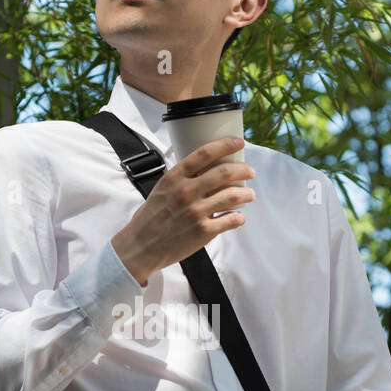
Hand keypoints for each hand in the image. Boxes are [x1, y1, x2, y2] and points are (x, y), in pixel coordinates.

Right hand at [111, 134, 255, 284]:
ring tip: (250, 194)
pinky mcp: (203, 232)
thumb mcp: (161, 190)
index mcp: (174, 178)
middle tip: (250, 172)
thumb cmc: (149, 218)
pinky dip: (239, 217)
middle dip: (243, 170)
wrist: (140, 247)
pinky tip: (239, 216)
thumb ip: (181, 180)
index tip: (239, 142)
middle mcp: (186, 192)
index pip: (204, 153)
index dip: (226, 145)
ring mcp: (196, 212)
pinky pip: (231, 220)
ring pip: (233, 195)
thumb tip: (204, 172)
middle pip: (224, 172)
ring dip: (246, 193)